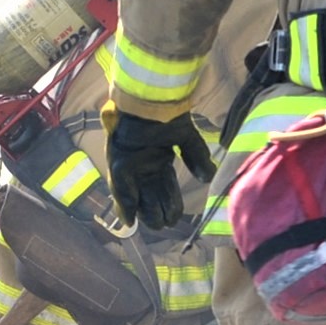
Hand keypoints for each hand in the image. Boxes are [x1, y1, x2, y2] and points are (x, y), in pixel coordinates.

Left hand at [101, 100, 216, 230]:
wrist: (150, 100)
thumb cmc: (167, 114)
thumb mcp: (187, 138)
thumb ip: (196, 158)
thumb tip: (208, 176)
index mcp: (159, 159)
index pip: (166, 187)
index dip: (171, 203)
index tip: (175, 217)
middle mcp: (144, 165)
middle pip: (151, 194)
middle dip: (157, 211)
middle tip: (164, 224)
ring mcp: (130, 164)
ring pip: (136, 194)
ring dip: (142, 211)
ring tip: (149, 225)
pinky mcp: (117, 161)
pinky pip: (121, 186)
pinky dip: (125, 202)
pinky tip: (129, 217)